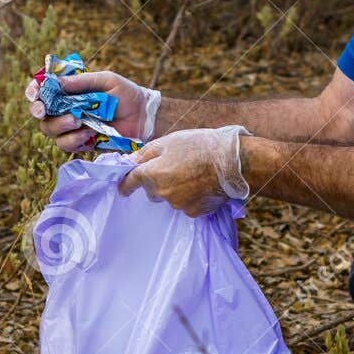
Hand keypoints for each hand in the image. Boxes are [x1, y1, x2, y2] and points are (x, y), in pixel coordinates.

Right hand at [25, 70, 160, 152]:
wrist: (143, 118)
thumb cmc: (126, 95)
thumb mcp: (106, 80)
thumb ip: (82, 82)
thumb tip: (56, 83)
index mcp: (69, 91)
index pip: (42, 90)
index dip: (33, 91)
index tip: (35, 94)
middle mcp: (66, 109)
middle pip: (40, 113)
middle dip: (40, 111)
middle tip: (47, 111)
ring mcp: (72, 127)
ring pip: (50, 130)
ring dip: (60, 126)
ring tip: (78, 121)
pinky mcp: (81, 143)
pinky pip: (66, 144)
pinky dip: (74, 139)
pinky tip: (88, 134)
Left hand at [116, 126, 250, 215]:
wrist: (231, 162)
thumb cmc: (200, 146)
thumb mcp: (170, 141)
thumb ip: (146, 153)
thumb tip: (131, 161)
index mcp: (153, 173)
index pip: (131, 181)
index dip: (125, 184)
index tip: (122, 188)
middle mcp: (162, 192)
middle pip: (152, 191)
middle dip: (157, 182)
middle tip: (174, 168)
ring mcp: (178, 205)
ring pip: (169, 198)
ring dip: (175, 189)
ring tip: (192, 174)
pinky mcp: (194, 212)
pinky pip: (186, 206)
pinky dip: (190, 198)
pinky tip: (201, 186)